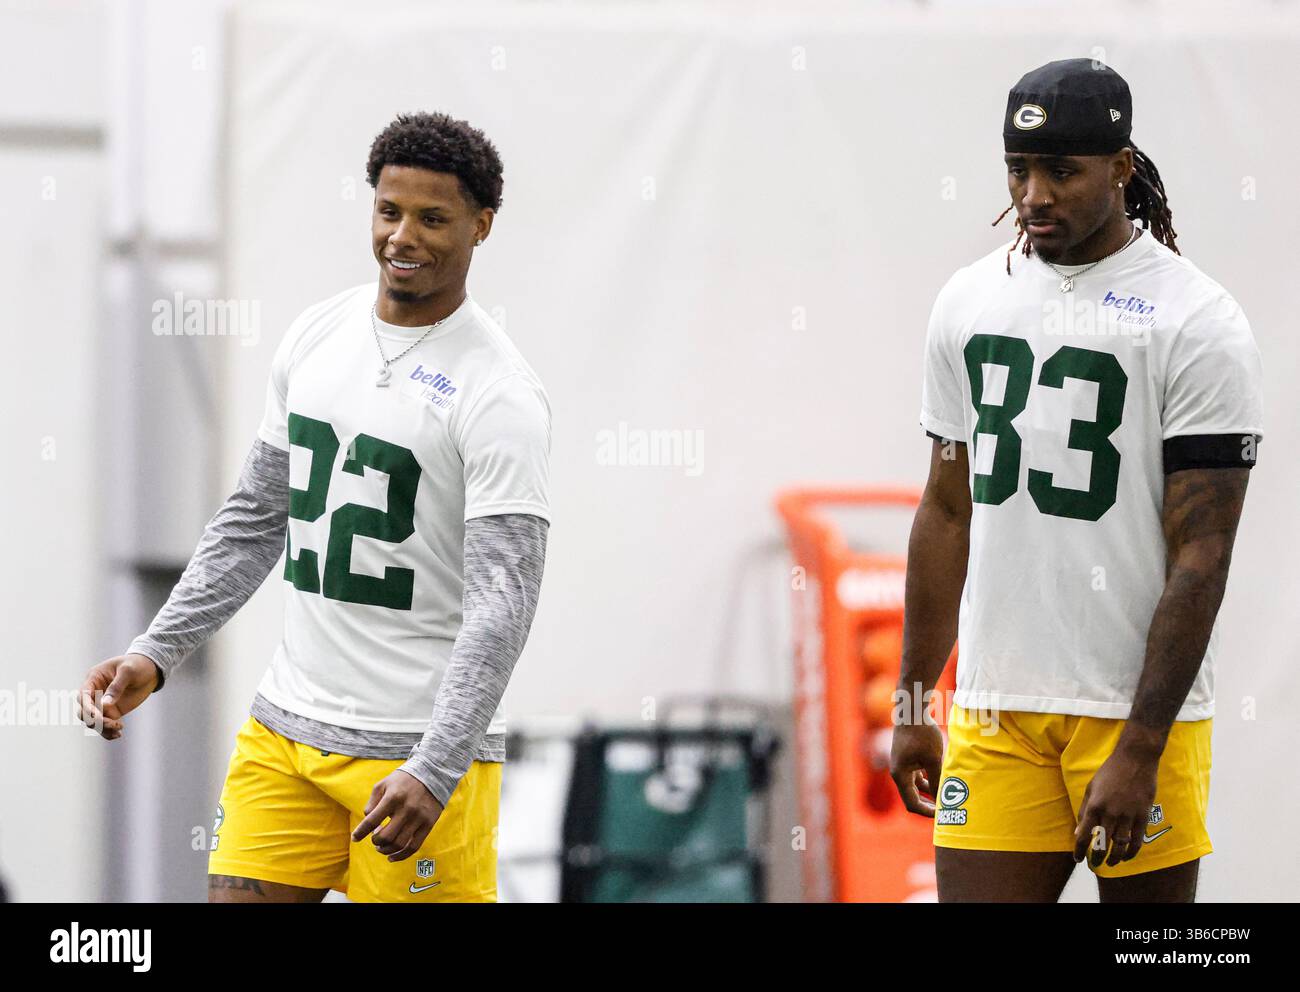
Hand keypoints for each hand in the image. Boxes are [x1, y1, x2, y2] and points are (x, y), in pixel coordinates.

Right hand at [76, 654, 160, 740]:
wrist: (150, 669)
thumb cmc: (137, 665)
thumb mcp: (128, 671)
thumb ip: (116, 686)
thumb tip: (104, 704)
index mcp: (93, 679)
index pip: (83, 696)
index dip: (87, 708)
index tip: (98, 716)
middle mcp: (94, 693)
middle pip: (83, 712)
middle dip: (94, 720)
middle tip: (112, 723)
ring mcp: (102, 704)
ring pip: (93, 722)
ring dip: (102, 728)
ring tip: (119, 727)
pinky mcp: (112, 712)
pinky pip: (105, 725)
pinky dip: (108, 732)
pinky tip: (118, 734)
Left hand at [351, 770, 444, 861]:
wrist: (433, 774)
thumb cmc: (403, 780)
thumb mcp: (383, 784)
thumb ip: (372, 803)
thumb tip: (368, 825)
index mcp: (393, 798)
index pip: (372, 820)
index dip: (360, 832)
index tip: (355, 838)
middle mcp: (406, 809)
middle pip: (386, 836)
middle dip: (376, 841)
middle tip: (375, 838)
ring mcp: (419, 818)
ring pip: (399, 844)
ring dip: (386, 850)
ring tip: (382, 847)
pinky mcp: (428, 824)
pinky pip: (414, 846)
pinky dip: (401, 856)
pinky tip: (392, 857)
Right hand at [890, 720, 944, 816]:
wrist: (912, 710)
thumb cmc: (922, 734)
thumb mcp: (933, 759)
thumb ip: (937, 780)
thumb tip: (944, 800)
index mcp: (901, 776)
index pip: (912, 804)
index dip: (928, 812)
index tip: (944, 815)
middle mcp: (899, 773)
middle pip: (913, 798)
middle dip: (930, 805)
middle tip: (948, 810)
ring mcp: (903, 766)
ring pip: (917, 787)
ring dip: (931, 793)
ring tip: (950, 796)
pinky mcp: (908, 759)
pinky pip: (918, 777)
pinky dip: (930, 781)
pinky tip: (943, 780)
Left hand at [1073, 746, 1159, 868]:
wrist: (1135, 759)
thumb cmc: (1109, 772)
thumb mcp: (1091, 788)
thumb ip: (1084, 810)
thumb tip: (1078, 832)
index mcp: (1094, 805)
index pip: (1083, 835)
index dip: (1079, 850)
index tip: (1078, 859)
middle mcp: (1110, 812)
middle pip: (1102, 844)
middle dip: (1096, 857)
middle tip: (1094, 863)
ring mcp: (1128, 814)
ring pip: (1120, 845)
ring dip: (1114, 858)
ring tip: (1110, 863)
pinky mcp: (1143, 815)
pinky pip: (1137, 840)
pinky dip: (1132, 852)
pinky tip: (1126, 856)